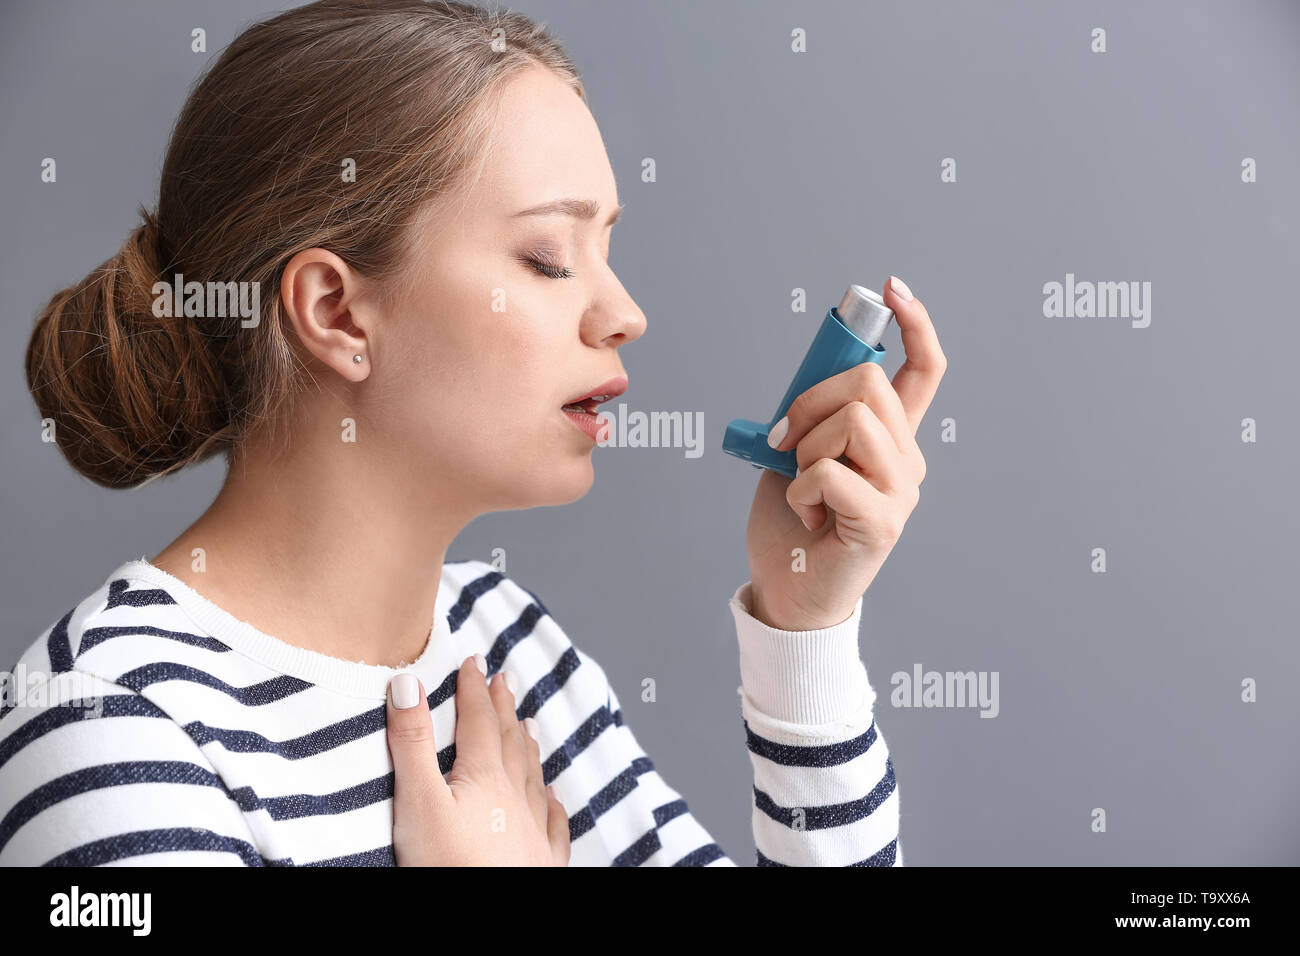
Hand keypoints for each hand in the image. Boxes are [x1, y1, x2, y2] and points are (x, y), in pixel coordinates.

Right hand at [386, 654, 569, 865]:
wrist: (495, 923)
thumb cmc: (450, 864)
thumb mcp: (418, 800)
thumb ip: (412, 743)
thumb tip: (407, 682)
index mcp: (484, 776)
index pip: (479, 720)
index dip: (474, 689)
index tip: (476, 661)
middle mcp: (514, 796)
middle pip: (509, 741)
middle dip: (503, 708)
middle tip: (505, 679)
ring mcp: (533, 830)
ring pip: (532, 775)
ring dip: (527, 745)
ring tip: (528, 723)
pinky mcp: (543, 863)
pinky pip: (552, 824)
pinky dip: (551, 803)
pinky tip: (553, 796)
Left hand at [746, 276, 945, 630]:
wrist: (786, 592)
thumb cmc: (790, 524)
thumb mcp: (798, 452)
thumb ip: (816, 414)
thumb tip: (817, 374)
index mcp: (892, 439)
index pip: (925, 371)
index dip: (915, 325)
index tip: (894, 289)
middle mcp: (907, 460)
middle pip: (870, 383)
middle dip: (810, 401)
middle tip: (783, 441)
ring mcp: (901, 491)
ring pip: (853, 421)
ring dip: (805, 448)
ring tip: (799, 485)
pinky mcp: (882, 522)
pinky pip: (831, 472)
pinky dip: (801, 487)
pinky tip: (806, 513)